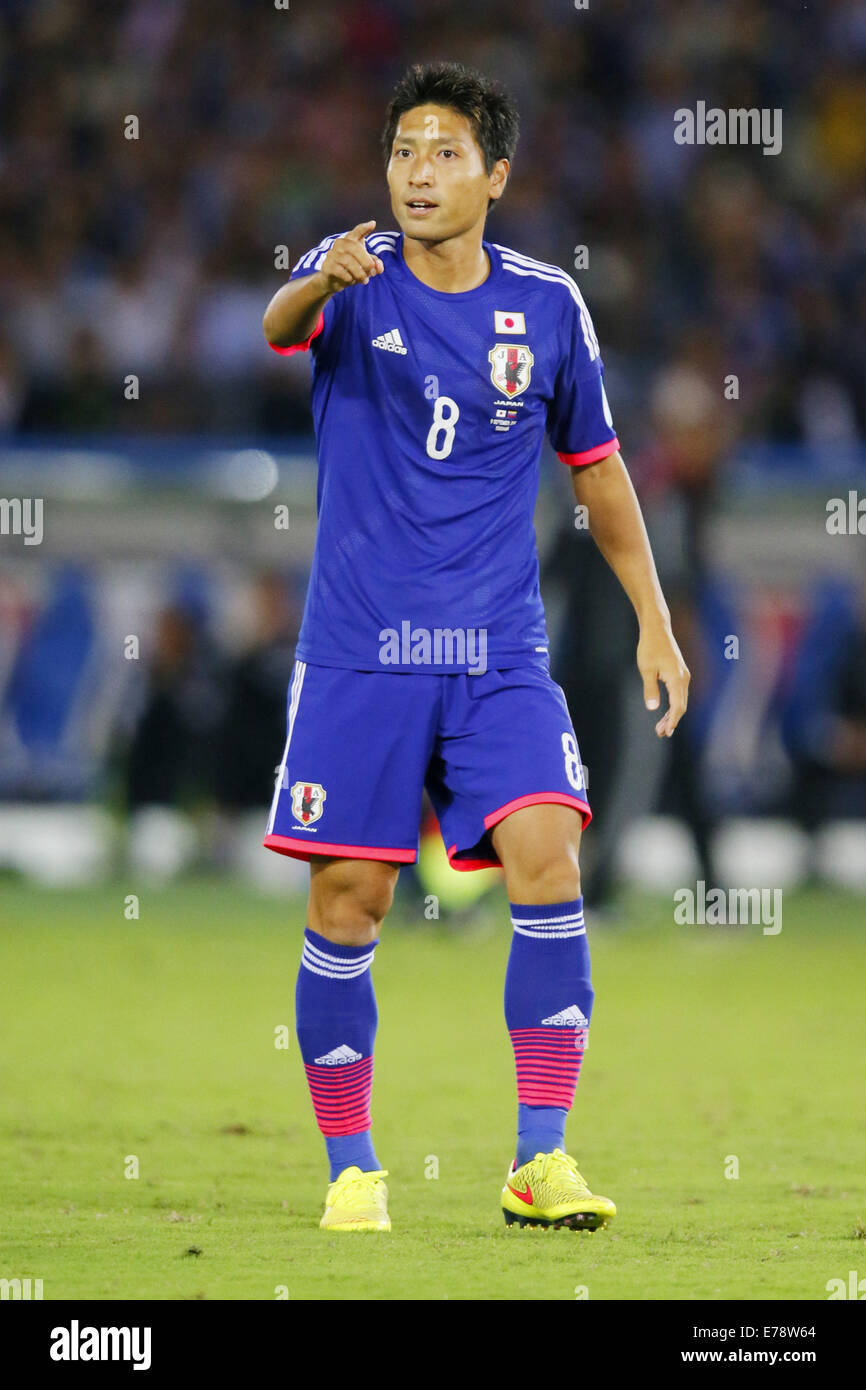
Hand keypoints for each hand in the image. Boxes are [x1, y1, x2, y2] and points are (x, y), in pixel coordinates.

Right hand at [316, 221, 384, 293]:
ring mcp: (332, 254)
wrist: (333, 281)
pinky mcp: (327, 265)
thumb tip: (379, 267)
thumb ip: (375, 265)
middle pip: (355, 248)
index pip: (357, 232)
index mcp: (351, 240)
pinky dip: (349, 278)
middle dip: (367, 262)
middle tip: (372, 273)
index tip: (373, 224)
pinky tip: (351, 281)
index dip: (364, 228)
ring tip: (365, 280)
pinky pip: (340, 271)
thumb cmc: (351, 270)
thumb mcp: (366, 267)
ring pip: (348, 261)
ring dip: (359, 273)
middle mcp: (340, 243)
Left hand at [638, 622, 689, 736]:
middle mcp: (684, 678)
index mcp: (677, 678)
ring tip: (660, 728)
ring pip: (680, 700)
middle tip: (660, 733)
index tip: (666, 733)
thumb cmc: (650, 647)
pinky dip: (673, 705)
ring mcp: (683, 675)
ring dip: (672, 715)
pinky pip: (679, 694)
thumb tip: (652, 708)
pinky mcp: (679, 673)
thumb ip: (650, 689)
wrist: (657, 630)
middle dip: (671, 721)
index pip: (678, 706)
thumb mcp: (646, 669)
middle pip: (681, 706)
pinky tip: (665, 712)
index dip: (672, 721)